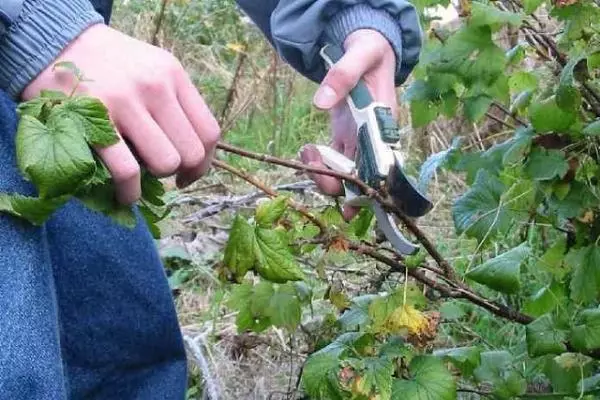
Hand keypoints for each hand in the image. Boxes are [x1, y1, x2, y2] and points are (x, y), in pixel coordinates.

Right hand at [22, 24, 220, 203]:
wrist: (55, 41)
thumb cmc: (109, 63)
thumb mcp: (151, 67)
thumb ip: (174, 101)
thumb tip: (191, 153)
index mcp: (173, 74)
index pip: (209, 131)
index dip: (203, 162)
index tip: (189, 173)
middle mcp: (154, 86)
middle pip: (191, 152)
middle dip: (180, 172)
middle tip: (161, 174)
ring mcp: (125, 103)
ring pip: (165, 163)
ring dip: (154, 180)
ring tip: (140, 176)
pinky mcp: (93, 121)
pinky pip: (127, 172)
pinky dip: (129, 192)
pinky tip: (124, 194)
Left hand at [299, 29, 396, 219]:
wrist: (365, 49)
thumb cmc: (369, 52)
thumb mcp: (359, 55)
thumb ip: (342, 76)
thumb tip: (320, 103)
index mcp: (385, 126)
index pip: (383, 167)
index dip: (370, 190)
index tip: (352, 206)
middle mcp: (374, 140)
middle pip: (362, 178)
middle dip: (337, 185)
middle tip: (313, 169)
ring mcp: (359, 141)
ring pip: (345, 175)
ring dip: (323, 175)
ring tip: (307, 151)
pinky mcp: (345, 138)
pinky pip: (333, 162)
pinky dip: (318, 164)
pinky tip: (307, 149)